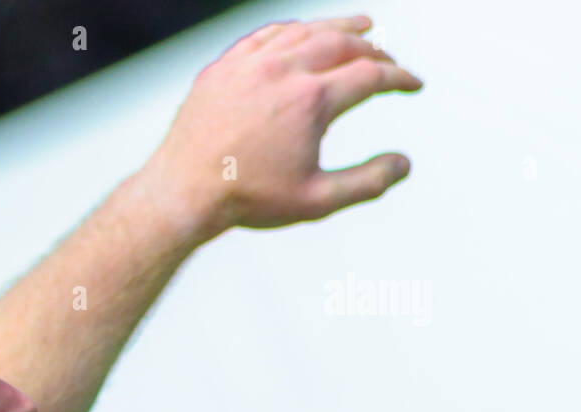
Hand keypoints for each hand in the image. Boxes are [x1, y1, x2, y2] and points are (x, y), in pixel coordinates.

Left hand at [149, 14, 422, 239]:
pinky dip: (292, 30)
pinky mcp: (222, 68)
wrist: (182, 192)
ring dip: (338, 27)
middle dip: (374, 50)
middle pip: (342, 43)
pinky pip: (264, 36)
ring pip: (304, 31)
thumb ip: (366, 183)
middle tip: (388, 60)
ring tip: (361, 27)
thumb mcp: (315, 200)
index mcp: (311, 99)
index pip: (372, 75)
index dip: (401, 78)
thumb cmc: (246, 199)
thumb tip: (404, 164)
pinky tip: (302, 33)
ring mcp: (248, 65)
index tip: (413, 84)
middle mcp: (282, 71)